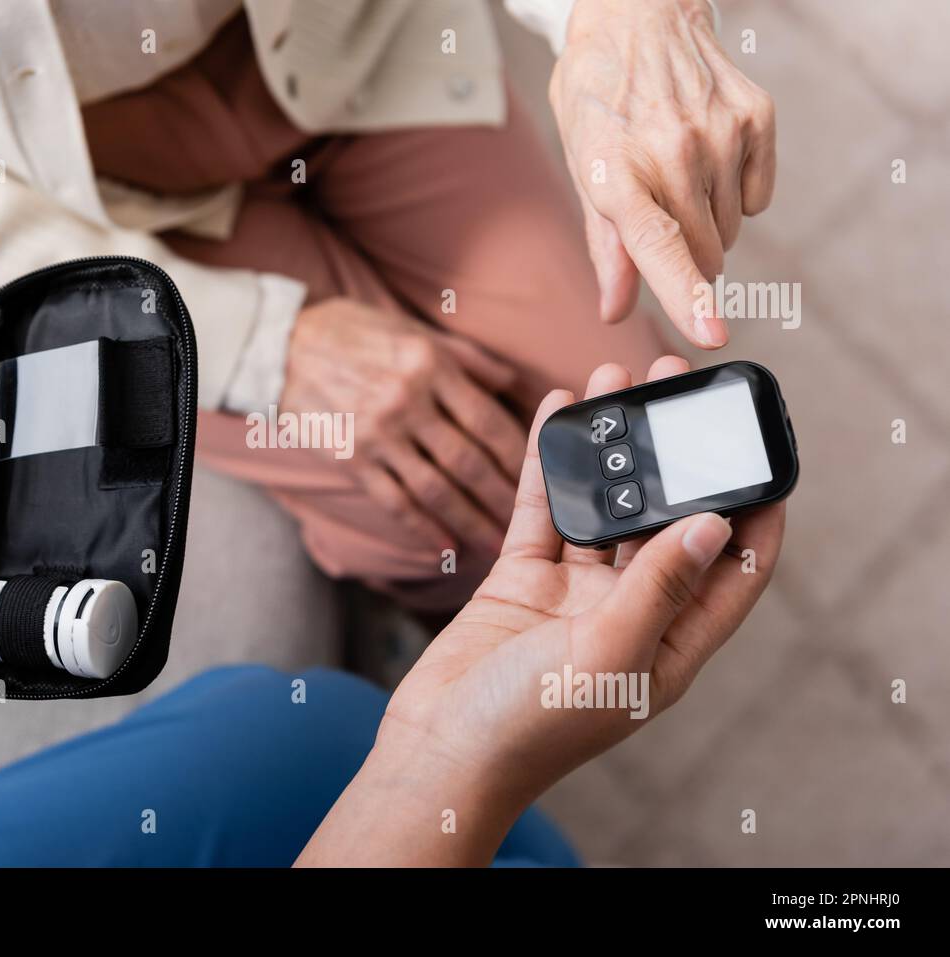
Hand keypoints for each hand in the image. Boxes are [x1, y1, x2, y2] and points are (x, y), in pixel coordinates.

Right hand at [280, 297, 527, 552]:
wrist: (279, 346)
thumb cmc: (353, 332)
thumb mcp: (413, 330)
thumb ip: (465, 358)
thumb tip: (512, 384)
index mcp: (430, 366)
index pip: (489, 419)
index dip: (521, 455)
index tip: (542, 476)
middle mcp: (408, 402)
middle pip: (469, 461)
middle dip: (504, 497)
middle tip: (532, 524)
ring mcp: (378, 435)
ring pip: (437, 488)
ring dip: (470, 519)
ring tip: (496, 543)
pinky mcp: (352, 459)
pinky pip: (396, 501)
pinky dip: (423, 527)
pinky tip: (446, 545)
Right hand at [298, 358, 785, 864]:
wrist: (439, 748)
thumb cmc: (530, 727)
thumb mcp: (609, 655)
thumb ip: (660, 587)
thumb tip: (717, 523)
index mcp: (669, 644)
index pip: (734, 570)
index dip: (755, 513)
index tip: (762, 452)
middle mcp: (629, 612)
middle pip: (666, 521)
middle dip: (675, 456)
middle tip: (676, 388)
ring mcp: (573, 594)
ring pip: (604, 505)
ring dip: (612, 447)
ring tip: (615, 378)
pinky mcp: (522, 579)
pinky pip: (543, 509)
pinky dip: (551, 463)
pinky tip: (558, 412)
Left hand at [550, 0, 776, 346]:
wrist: (636, 18)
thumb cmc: (600, 102)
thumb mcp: (584, 170)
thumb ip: (607, 247)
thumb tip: (616, 310)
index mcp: (620, 172)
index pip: (659, 247)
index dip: (686, 296)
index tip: (712, 334)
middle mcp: (674, 152)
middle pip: (702, 254)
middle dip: (684, 256)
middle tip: (659, 215)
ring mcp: (721, 132)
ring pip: (731, 231)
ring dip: (708, 224)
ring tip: (677, 177)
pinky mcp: (758, 117)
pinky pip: (759, 199)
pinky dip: (737, 195)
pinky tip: (709, 159)